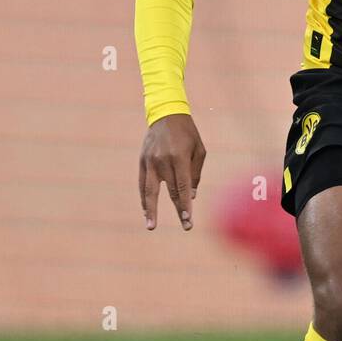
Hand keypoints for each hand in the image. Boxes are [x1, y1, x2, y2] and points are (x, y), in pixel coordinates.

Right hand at [139, 114, 205, 230]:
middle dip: (179, 210)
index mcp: (179, 157)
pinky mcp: (142, 161)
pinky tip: (146, 211)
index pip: (182, 187)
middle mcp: (163, 161)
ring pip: (150, 191)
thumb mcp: (199, 150)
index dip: (185, 205)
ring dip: (151, 210)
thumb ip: (195, 174)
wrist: (166, 114)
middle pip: (170, 191)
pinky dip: (144, 198)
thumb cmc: (188, 133)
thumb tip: (191, 196)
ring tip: (151, 226)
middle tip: (186, 226)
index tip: (188, 220)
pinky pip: (142, 183)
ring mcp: (150, 161)